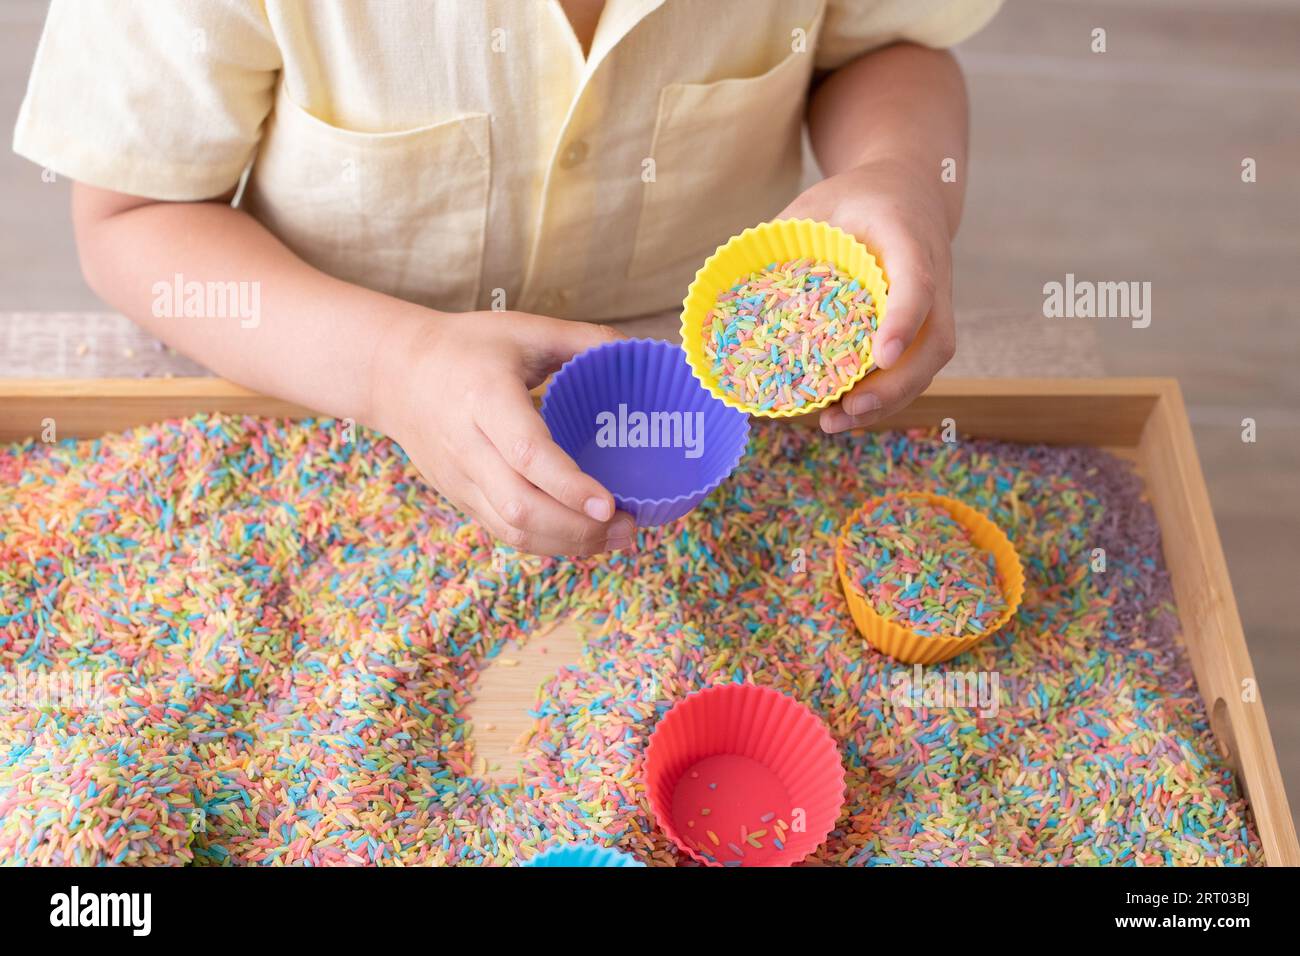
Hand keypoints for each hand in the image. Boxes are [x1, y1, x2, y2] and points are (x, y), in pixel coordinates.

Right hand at [373, 310, 634, 555]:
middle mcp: (467, 446)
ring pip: (513, 531)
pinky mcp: (461, 499)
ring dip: (570, 544)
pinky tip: (585, 537)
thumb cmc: (466, 348)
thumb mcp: (524, 330)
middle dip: (579, 528)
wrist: (394, 373)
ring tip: (619, 538)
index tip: (609, 503)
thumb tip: (638, 356)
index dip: (568, 484)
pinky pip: (506, 533)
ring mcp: (460, 480)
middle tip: (629, 525)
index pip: (526, 453)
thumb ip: (583, 340)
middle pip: (520, 507)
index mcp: (484, 398)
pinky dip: (550, 543)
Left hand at [775, 158, 955, 433]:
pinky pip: (915, 368)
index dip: (903, 320)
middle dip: (896, 384)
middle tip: (851, 408)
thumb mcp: (814, 205)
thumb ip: (782, 242)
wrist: (907, 190)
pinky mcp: (927, 327)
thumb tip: (726, 292)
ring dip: (889, 400)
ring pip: (928, 363)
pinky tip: (845, 413)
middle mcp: (933, 274)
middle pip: (934, 341)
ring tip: (837, 422)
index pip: (916, 281)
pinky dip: (884, 396)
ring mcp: (937, 305)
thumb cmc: (852, 200)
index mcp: (907, 236)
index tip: (882, 356)